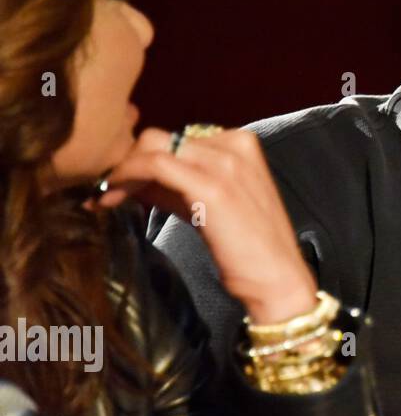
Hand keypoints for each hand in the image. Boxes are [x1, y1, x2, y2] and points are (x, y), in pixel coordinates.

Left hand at [98, 128, 316, 323]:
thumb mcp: (209, 205)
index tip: (119, 183)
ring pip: (153, 147)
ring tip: (107, 198)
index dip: (141, 158)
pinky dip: (126, 177)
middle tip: (108, 191)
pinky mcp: (212, 187)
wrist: (277, 277)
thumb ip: (175, 186)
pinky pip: (154, 165)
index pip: (176, 138)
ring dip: (122, 171)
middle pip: (161, 138)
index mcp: (241, 143)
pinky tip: (112, 198)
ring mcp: (226, 163)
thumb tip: (131, 179)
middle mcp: (235, 144)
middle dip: (128, 162)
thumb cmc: (247, 248)